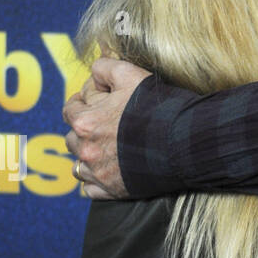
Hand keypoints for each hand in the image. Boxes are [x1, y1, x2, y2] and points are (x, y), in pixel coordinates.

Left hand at [63, 57, 151, 198]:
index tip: (99, 99)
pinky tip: (110, 169)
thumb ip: (106, 68)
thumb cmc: (160, 107)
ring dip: (88, 154)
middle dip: (84, 128)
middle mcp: (87, 149)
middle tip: (105, 122)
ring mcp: (99, 172)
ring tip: (107, 146)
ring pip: (78, 164)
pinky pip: (90, 188)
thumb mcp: (132, 75)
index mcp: (86, 121)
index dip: (85, 100)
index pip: (70, 108)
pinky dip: (96, 179)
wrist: (187, 141)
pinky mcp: (112, 189)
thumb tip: (95, 70)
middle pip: (71, 137)